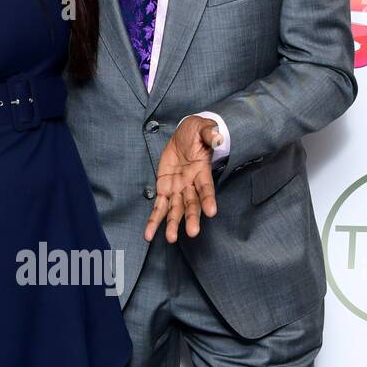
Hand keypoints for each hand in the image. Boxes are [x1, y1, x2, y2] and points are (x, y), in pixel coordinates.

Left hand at [144, 115, 221, 242]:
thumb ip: (210, 134)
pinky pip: (158, 207)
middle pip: (192, 204)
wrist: (184, 134)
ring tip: (171, 239)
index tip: (212, 212)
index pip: (206, 188)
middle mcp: (191, 185)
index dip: (208, 199)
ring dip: (172, 224)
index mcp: (202, 171)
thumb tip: (218, 137)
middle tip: (192, 232)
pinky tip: (149, 235)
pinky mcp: (164, 189)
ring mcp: (177, 189)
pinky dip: (154, 221)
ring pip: (175, 210)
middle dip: (191, 217)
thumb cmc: (197, 132)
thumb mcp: (203, 128)